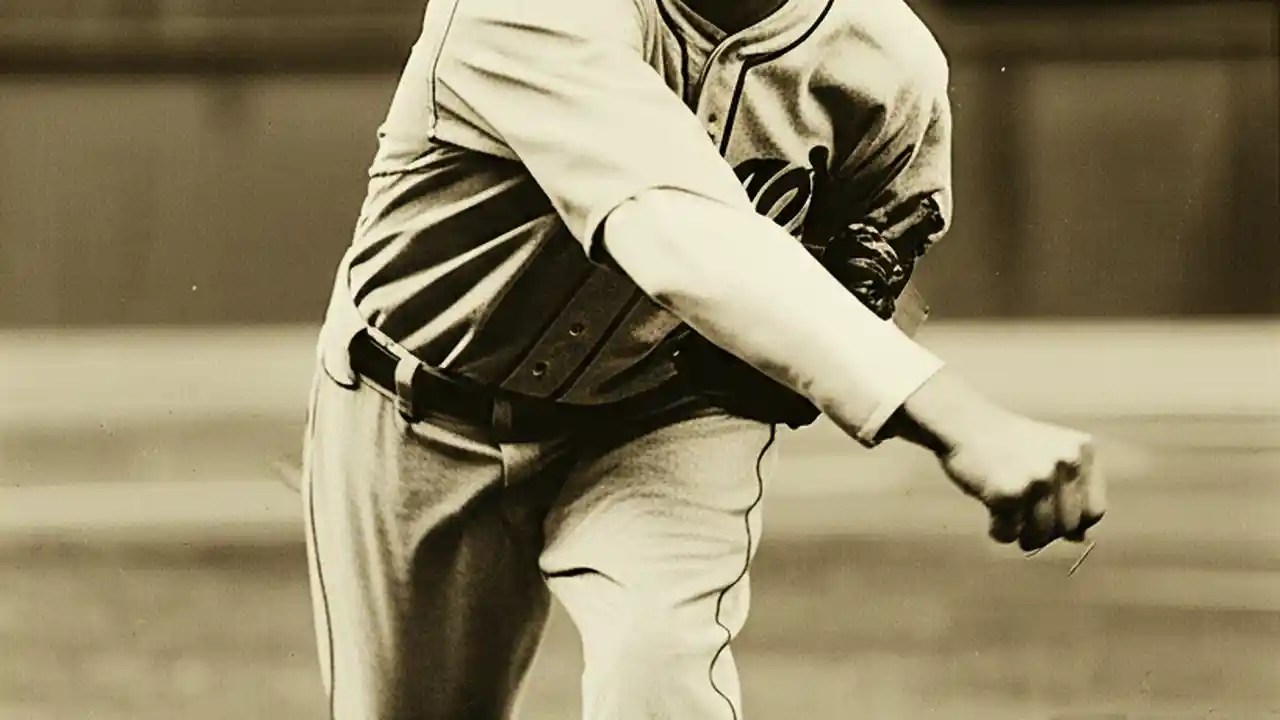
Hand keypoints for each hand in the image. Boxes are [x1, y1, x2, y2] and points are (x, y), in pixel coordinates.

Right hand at [941, 411, 1106, 550]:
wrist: (963, 422)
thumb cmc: (1007, 443)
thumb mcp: (1048, 455)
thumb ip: (1069, 491)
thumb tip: (1081, 539)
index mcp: (1081, 451)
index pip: (1094, 511)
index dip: (1073, 523)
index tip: (1052, 519)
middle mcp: (1065, 463)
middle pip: (1068, 526)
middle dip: (1045, 532)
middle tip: (1024, 522)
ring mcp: (1037, 478)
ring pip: (1040, 534)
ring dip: (1022, 535)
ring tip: (1006, 519)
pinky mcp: (1007, 493)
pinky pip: (1009, 533)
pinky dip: (999, 531)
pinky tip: (991, 516)